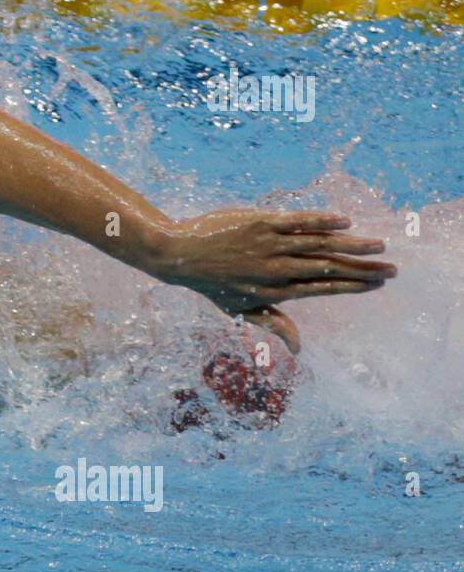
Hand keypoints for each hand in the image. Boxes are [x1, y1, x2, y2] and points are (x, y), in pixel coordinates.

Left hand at [148, 209, 395, 352]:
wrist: (178, 254)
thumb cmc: (211, 283)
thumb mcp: (240, 309)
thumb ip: (274, 324)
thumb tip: (299, 351)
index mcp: (275, 291)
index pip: (322, 288)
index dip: (352, 287)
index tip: (378, 284)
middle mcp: (275, 269)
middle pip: (327, 268)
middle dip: (362, 269)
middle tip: (393, 268)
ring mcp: (268, 245)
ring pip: (317, 244)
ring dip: (351, 244)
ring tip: (379, 245)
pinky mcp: (259, 223)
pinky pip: (296, 221)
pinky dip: (320, 220)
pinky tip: (344, 221)